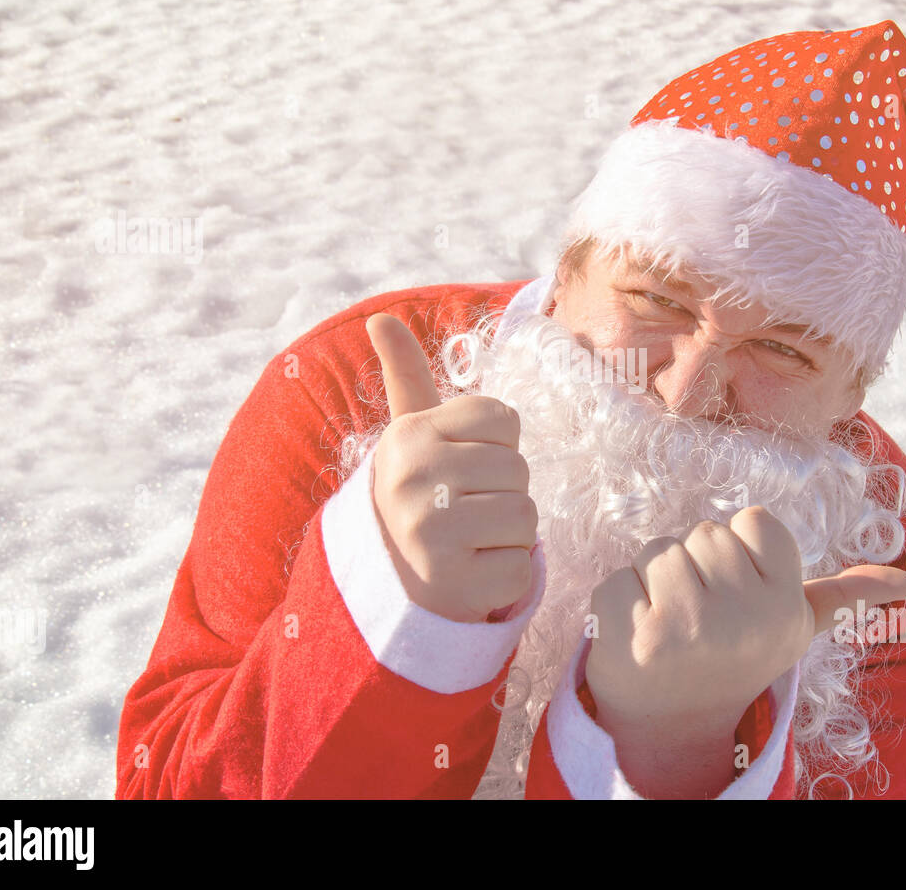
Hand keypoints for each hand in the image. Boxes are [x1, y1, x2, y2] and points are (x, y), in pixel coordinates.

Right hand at [365, 314, 536, 622]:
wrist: (386, 588)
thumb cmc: (417, 498)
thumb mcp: (410, 436)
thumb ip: (405, 376)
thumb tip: (379, 318)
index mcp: (408, 436)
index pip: (503, 419)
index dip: (496, 448)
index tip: (461, 470)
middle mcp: (413, 479)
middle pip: (519, 469)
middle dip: (504, 495)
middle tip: (464, 514)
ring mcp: (431, 535)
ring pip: (526, 517)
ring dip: (508, 537)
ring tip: (467, 544)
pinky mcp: (455, 586)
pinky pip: (522, 568)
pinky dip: (506, 578)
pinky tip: (469, 576)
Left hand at [587, 506, 905, 740]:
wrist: (677, 728)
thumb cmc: (736, 657)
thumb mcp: (792, 629)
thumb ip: (842, 598)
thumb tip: (903, 584)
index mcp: (786, 607)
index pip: (754, 520)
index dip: (742, 553)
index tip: (742, 596)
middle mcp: (743, 618)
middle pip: (703, 534)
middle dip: (696, 567)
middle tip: (702, 618)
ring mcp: (686, 629)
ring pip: (657, 550)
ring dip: (653, 582)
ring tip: (670, 626)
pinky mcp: (632, 637)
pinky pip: (615, 579)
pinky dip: (616, 603)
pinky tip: (635, 639)